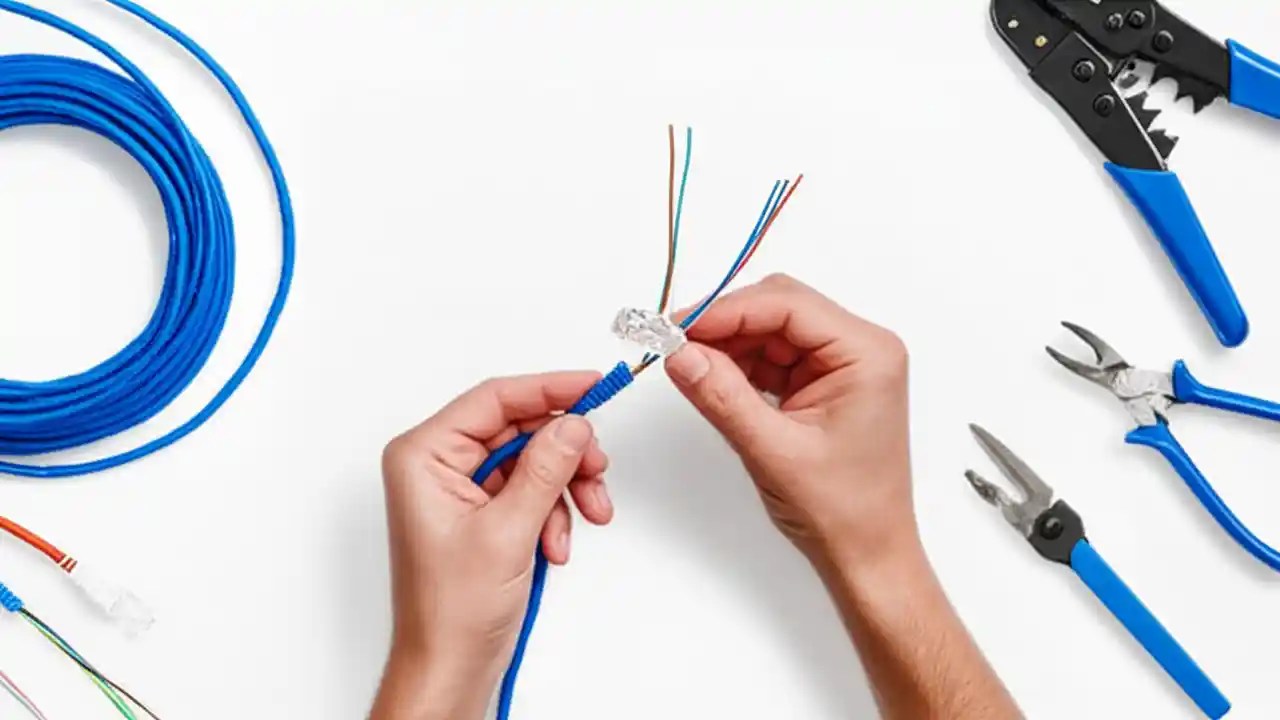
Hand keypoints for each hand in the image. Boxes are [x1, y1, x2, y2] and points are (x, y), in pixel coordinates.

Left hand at [371, 373, 613, 719]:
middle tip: (598, 468)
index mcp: (423, 456)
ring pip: (532, 461)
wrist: (450, 668)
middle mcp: (437, 465)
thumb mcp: (507, 532)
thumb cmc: (451, 612)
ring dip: (565, 488)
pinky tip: (557, 544)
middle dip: (565, 453)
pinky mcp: (482, 513)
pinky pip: (531, 490)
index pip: (494, 399)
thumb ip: (545, 470)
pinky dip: (554, 512)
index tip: (593, 387)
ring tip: (588, 517)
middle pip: (519, 429)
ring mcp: (460, 489)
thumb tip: (574, 424)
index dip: (549, 389)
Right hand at [665, 274, 914, 571]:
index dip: (728, 310)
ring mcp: (842, 365)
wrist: (866, 553)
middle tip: (675, 342)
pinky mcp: (823, 383)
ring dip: (728, 343)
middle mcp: (860, 349)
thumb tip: (680, 355)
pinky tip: (712, 377)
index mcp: (866, 354)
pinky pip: (773, 356)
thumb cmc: (843, 510)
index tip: (679, 327)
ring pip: (772, 329)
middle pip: (780, 307)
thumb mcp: (773, 451)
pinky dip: (739, 364)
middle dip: (725, 322)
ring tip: (688, 364)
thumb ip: (723, 397)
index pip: (788, 306)